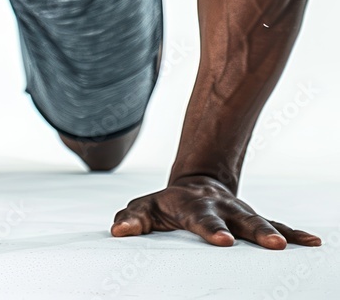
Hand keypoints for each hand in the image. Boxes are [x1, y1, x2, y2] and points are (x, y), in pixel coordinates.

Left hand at [111, 175, 321, 248]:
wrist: (193, 185)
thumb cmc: (164, 205)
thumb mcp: (144, 208)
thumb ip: (132, 220)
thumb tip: (119, 232)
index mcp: (191, 206)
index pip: (201, 219)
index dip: (212, 230)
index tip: (224, 242)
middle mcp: (220, 207)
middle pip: (239, 219)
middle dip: (254, 231)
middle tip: (272, 244)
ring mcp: (238, 212)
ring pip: (259, 221)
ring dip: (276, 233)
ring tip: (291, 245)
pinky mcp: (251, 218)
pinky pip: (276, 225)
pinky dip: (293, 233)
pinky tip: (312, 242)